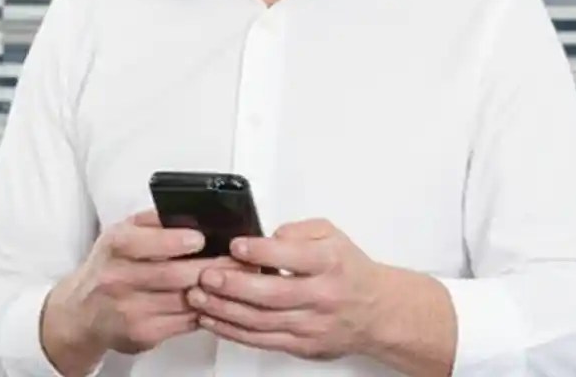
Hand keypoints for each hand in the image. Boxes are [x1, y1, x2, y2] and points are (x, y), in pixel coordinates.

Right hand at [40, 210, 244, 373]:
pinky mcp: (143, 334)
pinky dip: (205, 310)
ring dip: (216, 290)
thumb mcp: (122, 232)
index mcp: (116, 246)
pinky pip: (184, 321)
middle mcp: (119, 278)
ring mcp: (131, 309)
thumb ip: (154, 220)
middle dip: (212, 266)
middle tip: (238, 260)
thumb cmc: (107, 267)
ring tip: (237, 279)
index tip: (201, 238)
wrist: (81, 312)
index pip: (146, 242)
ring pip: (185, 299)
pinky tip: (215, 299)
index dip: (177, 241)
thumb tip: (190, 211)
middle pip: (174, 274)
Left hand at [185, 218, 389, 361]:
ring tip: (199, 297)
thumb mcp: (331, 235)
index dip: (261, 251)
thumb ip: (299, 230)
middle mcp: (322, 295)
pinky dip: (232, 331)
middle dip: (233, 284)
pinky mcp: (301, 346)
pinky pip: (261, 340)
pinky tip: (213, 320)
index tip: (236, 245)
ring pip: (261, 321)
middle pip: (272, 294)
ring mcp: (311, 325)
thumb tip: (267, 236)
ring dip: (224, 310)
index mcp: (330, 263)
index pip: (293, 256)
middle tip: (207, 275)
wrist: (375, 311)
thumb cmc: (349, 271)